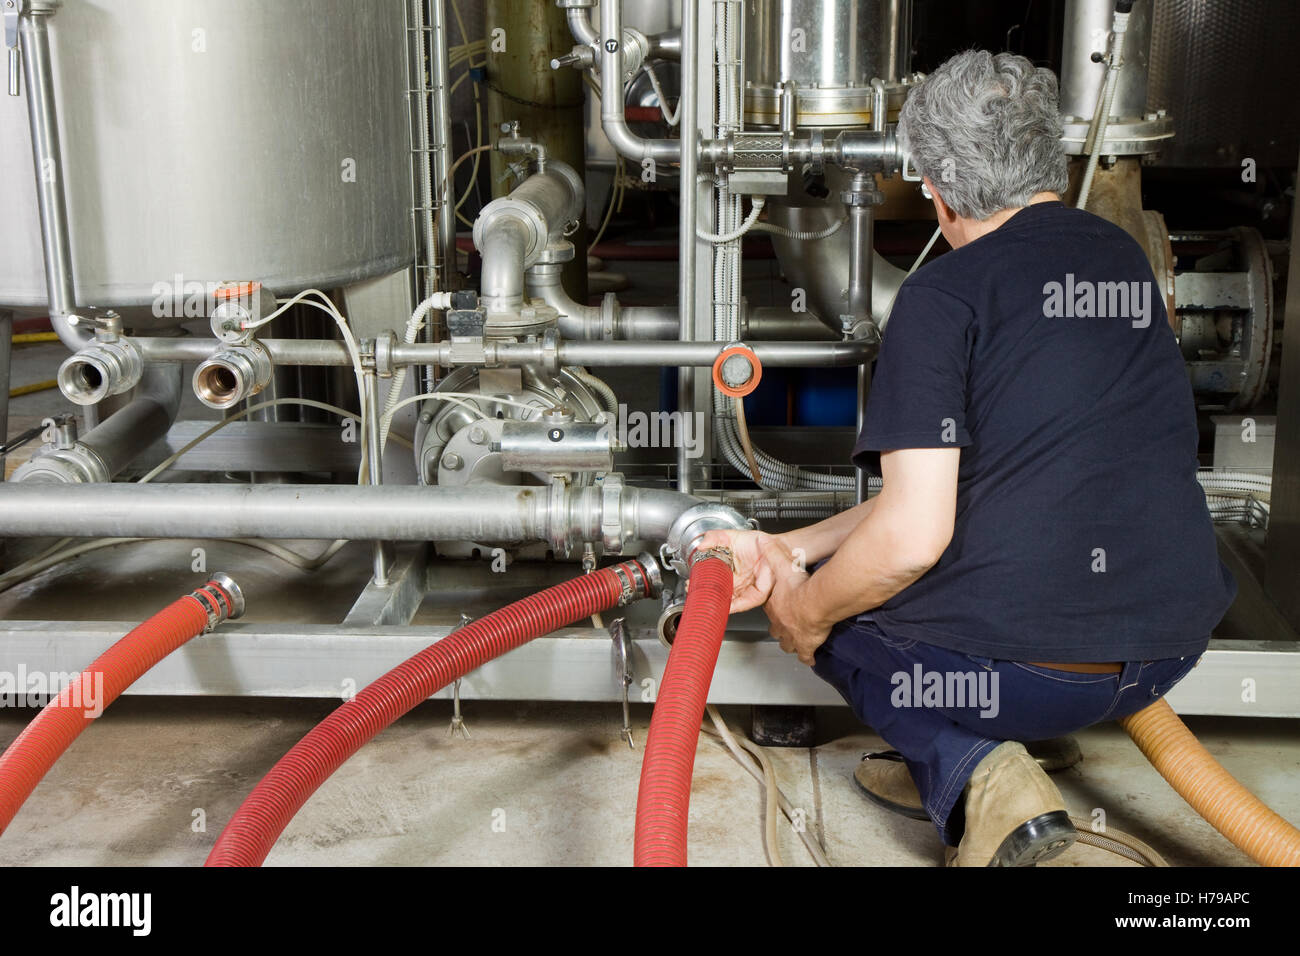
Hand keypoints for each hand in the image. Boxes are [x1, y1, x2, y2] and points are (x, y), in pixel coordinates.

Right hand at [694, 528, 788, 613]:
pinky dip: (731, 607)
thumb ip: (715, 537)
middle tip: (693, 592)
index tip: (690, 582)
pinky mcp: (754, 596)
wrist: (775, 546)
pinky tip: (722, 607)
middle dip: (704, 594)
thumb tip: (701, 545)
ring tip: (704, 601)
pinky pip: (742, 604)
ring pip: (727, 600)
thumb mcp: (731, 536)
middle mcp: (735, 582)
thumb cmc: (757, 543)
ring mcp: (744, 590)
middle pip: (717, 591)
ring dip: (715, 602)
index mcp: (727, 570)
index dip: (701, 581)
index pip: (711, 578)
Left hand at [762, 546, 831, 665]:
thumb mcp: (783, 566)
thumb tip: (763, 542)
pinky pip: (805, 656)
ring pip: (787, 644)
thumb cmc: (800, 587)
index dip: (775, 609)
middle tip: (787, 627)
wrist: (815, 603)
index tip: (779, 608)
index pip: (771, 610)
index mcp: (775, 606)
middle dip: (781, 629)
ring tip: (796, 643)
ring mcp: (792, 636)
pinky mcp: (805, 645)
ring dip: (791, 643)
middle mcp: (781, 623)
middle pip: (777, 629)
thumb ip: (773, 554)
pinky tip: (810, 658)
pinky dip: (807, 657)